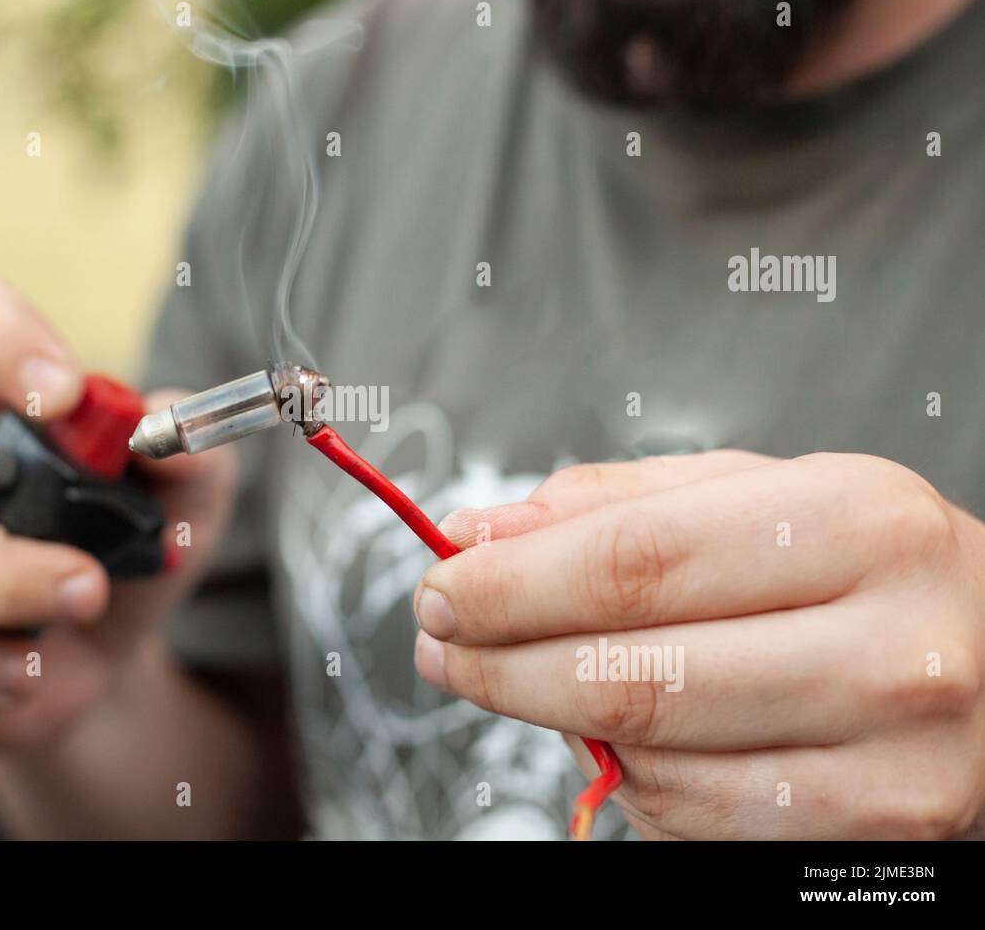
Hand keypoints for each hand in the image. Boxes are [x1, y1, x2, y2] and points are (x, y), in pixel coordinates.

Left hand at [414, 451, 984, 838]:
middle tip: (444, 641)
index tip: (441, 585)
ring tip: (517, 674)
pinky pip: (690, 815)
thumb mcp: (759, 493)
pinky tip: (616, 728)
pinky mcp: (867, 839)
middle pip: (630, 672)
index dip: (510, 582)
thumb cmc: (868, 567)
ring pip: (649, 756)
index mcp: (859, 525)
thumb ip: (614, 505)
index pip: (632, 561)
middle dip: (500, 660)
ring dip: (549, 718)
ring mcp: (887, 761)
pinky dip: (625, 773)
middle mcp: (890, 649)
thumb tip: (480, 533)